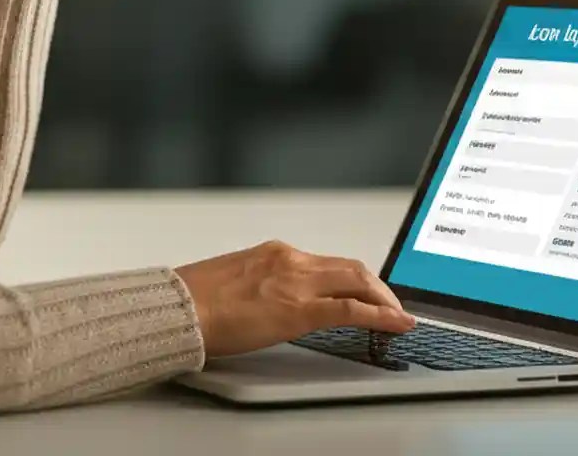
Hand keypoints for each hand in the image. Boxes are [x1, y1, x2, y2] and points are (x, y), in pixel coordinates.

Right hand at [175, 240, 416, 358]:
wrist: (179, 309)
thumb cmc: (195, 300)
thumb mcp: (236, 281)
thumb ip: (263, 285)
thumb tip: (275, 300)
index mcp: (275, 253)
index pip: (328, 263)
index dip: (354, 278)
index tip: (366, 290)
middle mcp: (291, 260)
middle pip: (351, 268)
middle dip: (378, 287)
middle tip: (391, 305)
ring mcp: (297, 283)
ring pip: (358, 282)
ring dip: (383, 299)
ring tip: (397, 316)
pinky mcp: (299, 310)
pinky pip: (352, 310)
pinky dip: (381, 315)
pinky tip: (396, 324)